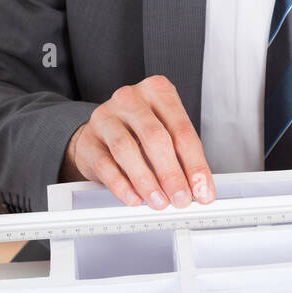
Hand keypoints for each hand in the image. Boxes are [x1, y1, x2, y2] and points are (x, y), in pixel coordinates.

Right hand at [59, 75, 215, 209]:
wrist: (100, 132)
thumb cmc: (139, 131)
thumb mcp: (166, 133)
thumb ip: (182, 157)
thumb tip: (199, 188)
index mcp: (158, 91)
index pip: (182, 131)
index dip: (195, 165)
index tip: (202, 190)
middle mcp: (131, 99)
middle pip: (155, 137)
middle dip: (172, 174)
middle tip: (181, 198)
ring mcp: (106, 117)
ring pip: (126, 149)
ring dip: (146, 181)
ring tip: (159, 201)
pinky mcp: (89, 140)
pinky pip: (105, 164)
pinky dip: (122, 185)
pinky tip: (134, 198)